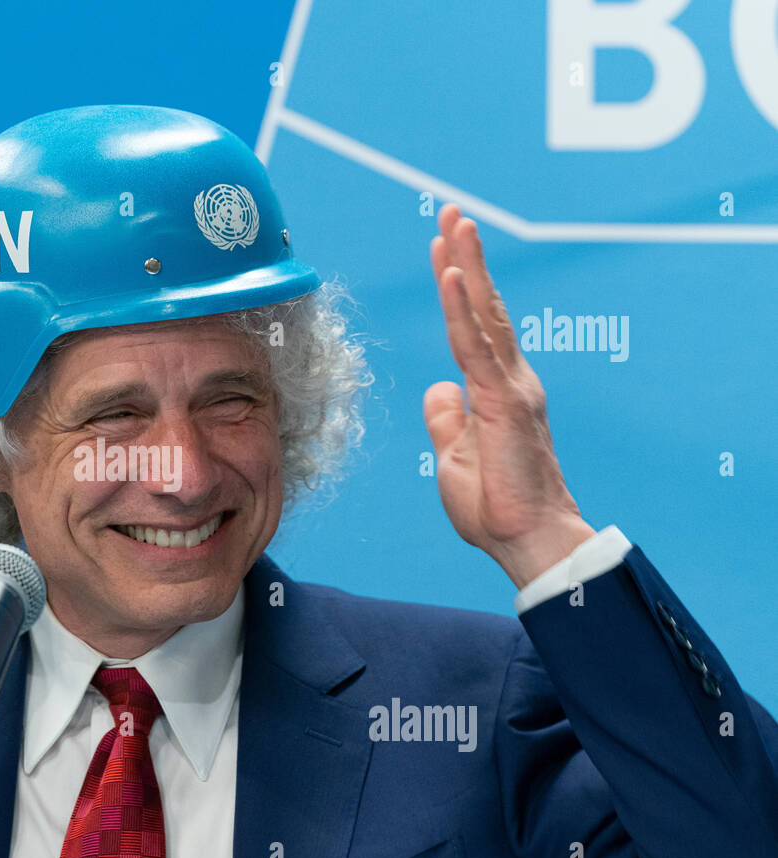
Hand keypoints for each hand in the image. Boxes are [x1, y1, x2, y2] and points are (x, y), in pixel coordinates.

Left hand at [423, 204, 594, 588]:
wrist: (526, 540)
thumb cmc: (494, 508)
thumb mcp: (454, 458)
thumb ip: (447, 421)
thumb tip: (437, 389)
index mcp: (496, 392)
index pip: (473, 327)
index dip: (459, 287)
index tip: (444, 248)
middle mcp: (510, 380)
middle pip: (484, 308)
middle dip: (466, 257)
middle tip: (453, 212)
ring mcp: (511, 387)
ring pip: (484, 315)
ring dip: (467, 265)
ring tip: (455, 222)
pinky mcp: (505, 402)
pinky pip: (477, 345)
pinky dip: (461, 307)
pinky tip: (450, 274)